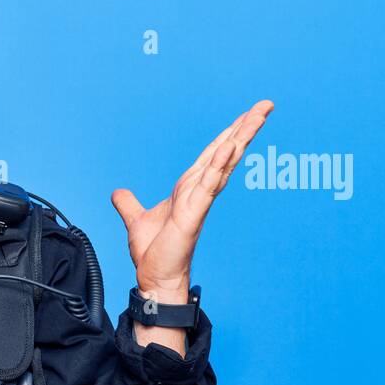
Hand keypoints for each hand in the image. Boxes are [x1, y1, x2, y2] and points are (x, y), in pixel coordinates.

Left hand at [111, 99, 273, 301]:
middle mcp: (198, 191)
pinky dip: (219, 165)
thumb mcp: (136, 220)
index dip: (228, 133)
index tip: (247, 114)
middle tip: (266, 105)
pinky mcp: (194, 214)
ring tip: (257, 116)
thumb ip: (129, 204)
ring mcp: (198, 201)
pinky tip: (230, 146)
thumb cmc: (154, 254)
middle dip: (245, 128)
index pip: (211, 155)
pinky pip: (209, 185)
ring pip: (223, 163)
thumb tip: (118, 193)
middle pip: (225, 152)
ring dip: (240, 138)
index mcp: (188, 189)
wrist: (154, 279)